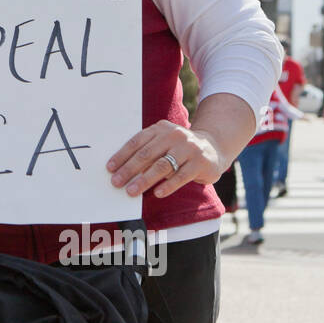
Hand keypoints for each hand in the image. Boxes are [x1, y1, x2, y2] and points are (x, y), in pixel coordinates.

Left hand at [106, 120, 222, 199]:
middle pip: (146, 154)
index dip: (122, 156)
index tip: (109, 168)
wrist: (213, 146)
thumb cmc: (179, 148)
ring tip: (131, 191)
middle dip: (129, 170)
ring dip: (144, 180)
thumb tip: (123, 171)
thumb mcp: (163, 143)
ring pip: (162, 165)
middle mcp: (174, 135)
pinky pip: (181, 176)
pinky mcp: (200, 162)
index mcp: (160, 129)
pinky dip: (168, 185)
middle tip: (116, 182)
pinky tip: (157, 193)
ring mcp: (188, 148)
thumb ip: (147, 152)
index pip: (136, 142)